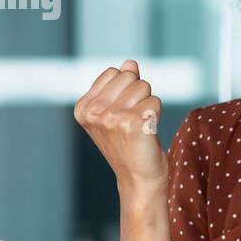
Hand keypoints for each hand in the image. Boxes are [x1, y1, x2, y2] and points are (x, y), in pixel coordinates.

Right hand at [73, 60, 166, 191]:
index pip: (114, 72)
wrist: (139, 178)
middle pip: (130, 76)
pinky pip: (155, 101)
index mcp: (83, 108)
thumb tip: (130, 62)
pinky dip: (157, 114)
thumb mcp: (118, 111)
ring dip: (149, 105)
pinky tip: (149, 132)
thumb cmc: (130, 143)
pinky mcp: (133, 123)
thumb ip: (122, 85)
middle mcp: (93, 112)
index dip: (126, 89)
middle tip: (135, 120)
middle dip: (139, 94)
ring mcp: (112, 118)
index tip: (124, 113)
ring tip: (141, 126)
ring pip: (144, 86)